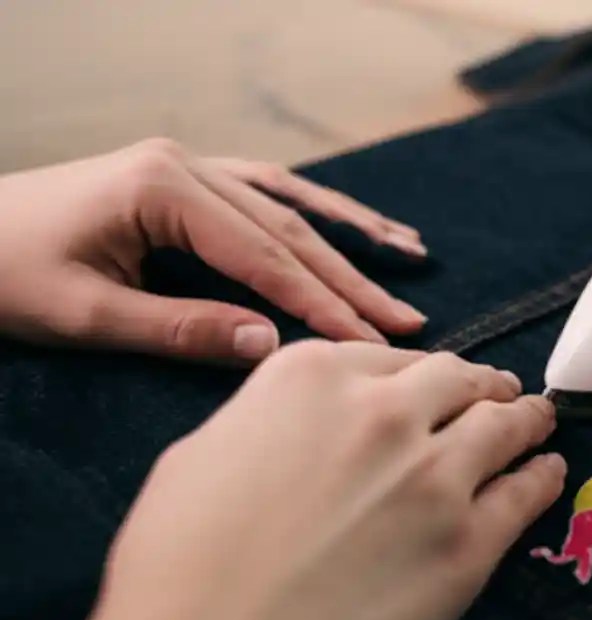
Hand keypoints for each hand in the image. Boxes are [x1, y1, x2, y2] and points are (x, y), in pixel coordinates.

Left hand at [0, 138, 427, 365]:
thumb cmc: (3, 275)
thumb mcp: (84, 315)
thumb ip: (180, 328)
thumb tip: (270, 342)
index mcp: (161, 188)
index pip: (265, 257)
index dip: (323, 304)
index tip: (372, 344)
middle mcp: (184, 164)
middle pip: (289, 229)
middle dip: (352, 280)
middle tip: (407, 324)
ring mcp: (185, 165)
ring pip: (288, 202)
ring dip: (350, 233)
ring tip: (411, 256)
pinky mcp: (180, 177)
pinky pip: (264, 190)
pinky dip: (312, 211)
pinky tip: (350, 226)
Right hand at [45, 342, 563, 619]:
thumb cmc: (180, 568)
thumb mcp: (201, 455)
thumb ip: (270, 422)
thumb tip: (297, 428)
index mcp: (312, 377)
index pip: (389, 358)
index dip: (419, 373)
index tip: (436, 383)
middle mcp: (384, 411)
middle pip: (458, 380)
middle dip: (481, 385)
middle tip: (498, 393)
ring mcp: (436, 473)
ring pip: (506, 424)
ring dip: (526, 418)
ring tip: (540, 420)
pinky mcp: (471, 538)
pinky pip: (527, 492)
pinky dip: (543, 476)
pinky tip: (548, 471)